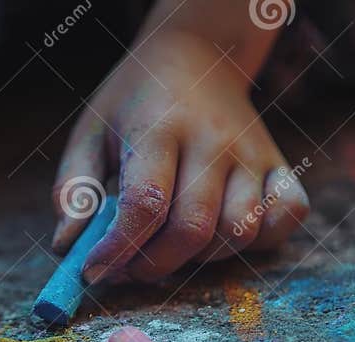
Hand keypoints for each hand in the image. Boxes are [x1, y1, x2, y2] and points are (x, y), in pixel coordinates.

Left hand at [51, 31, 309, 283]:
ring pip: (239, 233)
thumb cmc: (135, 104)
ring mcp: (253, 152)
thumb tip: (67, 245)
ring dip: (200, 259)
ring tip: (169, 245)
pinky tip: (223, 234)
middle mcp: (213, 140)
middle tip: (127, 268)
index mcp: (159, 128)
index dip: (118, 249)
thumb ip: (73, 187)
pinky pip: (288, 216)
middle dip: (153, 265)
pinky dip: (261, 239)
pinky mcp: (279, 163)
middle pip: (192, 229)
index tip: (94, 270)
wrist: (195, 57)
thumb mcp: (90, 132)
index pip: (146, 204)